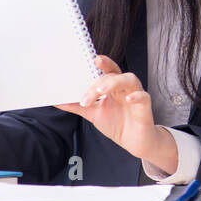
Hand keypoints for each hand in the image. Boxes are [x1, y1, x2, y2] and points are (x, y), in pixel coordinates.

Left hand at [53, 55, 175, 169]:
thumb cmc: (117, 124)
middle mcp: (124, 88)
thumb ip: (76, 106)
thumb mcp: (92, 113)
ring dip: (115, 82)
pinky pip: (143, 96)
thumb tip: (56, 101)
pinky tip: (128, 99)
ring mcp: (135, 95)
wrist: (133, 141)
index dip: (102, 63)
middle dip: (102, 77)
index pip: (107, 70)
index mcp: (113, 87)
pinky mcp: (144, 107)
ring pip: (129, 80)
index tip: (92, 59)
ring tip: (101, 91)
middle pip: (115, 74)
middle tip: (88, 92)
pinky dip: (136, 96)